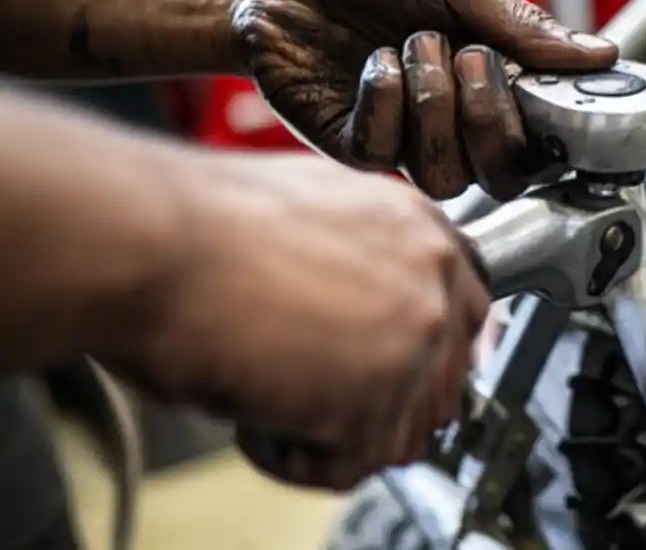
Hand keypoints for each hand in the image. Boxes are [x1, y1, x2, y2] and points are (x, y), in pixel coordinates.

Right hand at [96, 152, 488, 488]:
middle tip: (314, 399)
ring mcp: (414, 338)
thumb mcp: (309, 210)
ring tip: (268, 399)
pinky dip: (295, 459)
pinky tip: (254, 418)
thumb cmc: (196, 225)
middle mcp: (431, 276)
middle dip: (379, 403)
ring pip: (404, 432)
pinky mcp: (378, 399)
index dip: (422, 355)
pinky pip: (352, 466)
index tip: (389, 377)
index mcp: (418, 225)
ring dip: (335, 434)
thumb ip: (364, 254)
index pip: (464, 311)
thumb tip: (365, 302)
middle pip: (444, 381)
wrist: (151, 241)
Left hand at [231, 0, 617, 199]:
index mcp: (496, 84)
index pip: (549, 136)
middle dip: (494, 119)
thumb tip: (598, 54)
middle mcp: (458, 123)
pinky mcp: (356, 148)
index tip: (554, 93)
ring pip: (449, 174)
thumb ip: (521, 22)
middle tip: (473, 58)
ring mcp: (408, 142)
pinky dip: (387, 102)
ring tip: (414, 46)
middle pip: (508, 175)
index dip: (559, 128)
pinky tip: (375, 63)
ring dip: (436, 106)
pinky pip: (386, 154)